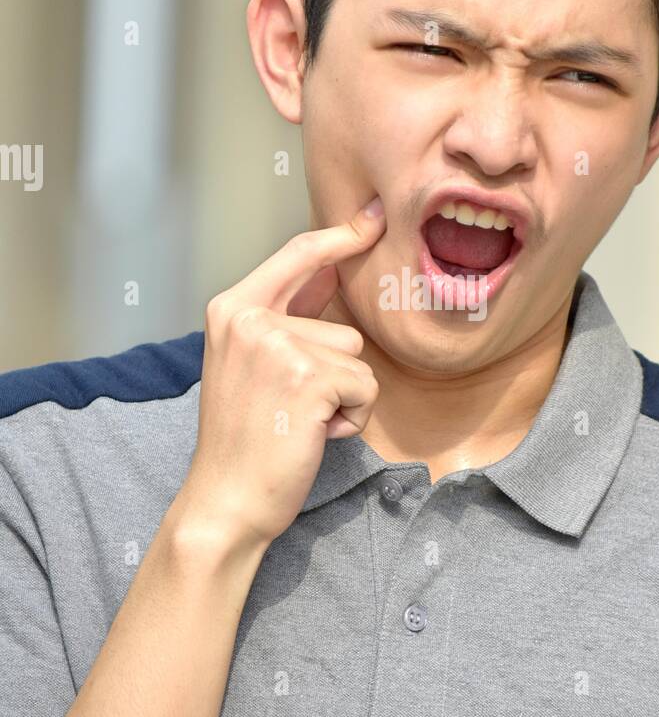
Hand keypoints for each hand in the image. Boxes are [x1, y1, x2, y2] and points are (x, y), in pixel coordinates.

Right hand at [177, 197, 385, 548]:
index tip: (373, 215)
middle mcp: (251, 319)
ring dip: (342, 398)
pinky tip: (313, 435)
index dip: (341, 236)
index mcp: (231, 309)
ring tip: (299, 422)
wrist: (226, 501)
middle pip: (342, 328)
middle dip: (333, 374)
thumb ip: (286, 317)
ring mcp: (278, 346)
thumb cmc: (244, 438)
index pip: (298, 254)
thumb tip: (332, 267)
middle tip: (288, 410)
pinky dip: (351, 419)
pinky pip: (365, 388)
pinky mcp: (308, 379)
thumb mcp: (250, 363)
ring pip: (357, 360)